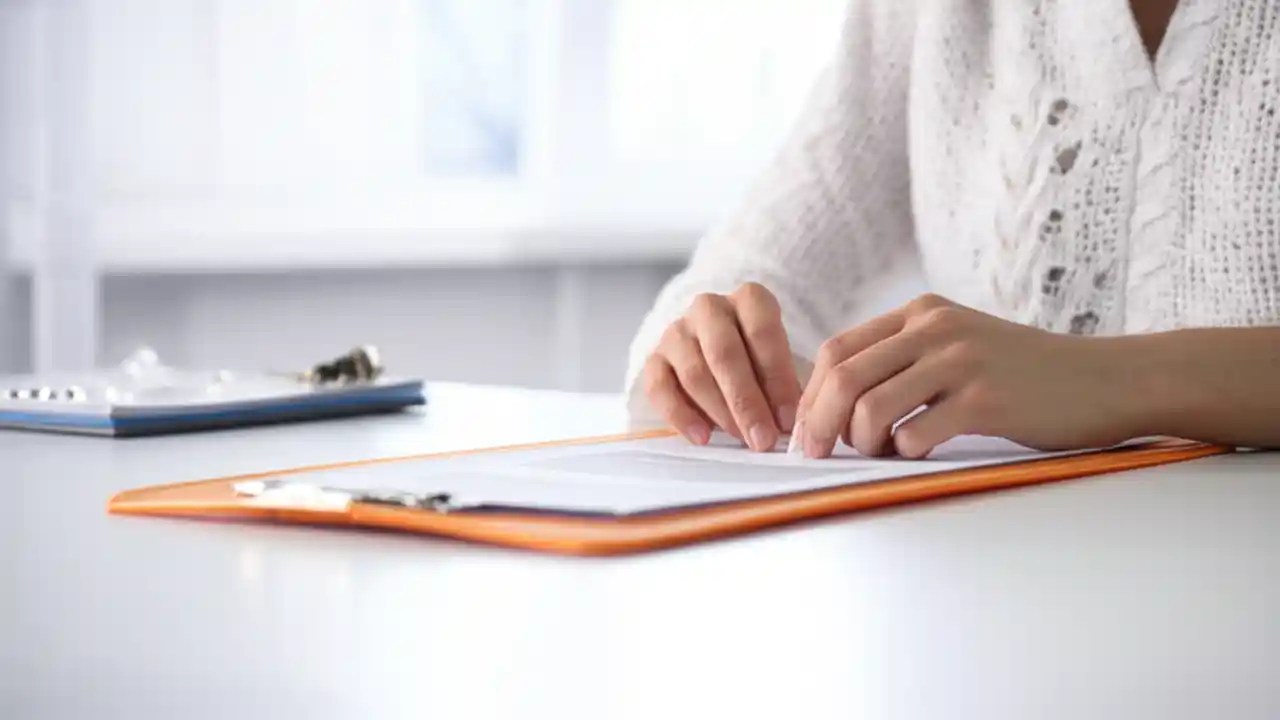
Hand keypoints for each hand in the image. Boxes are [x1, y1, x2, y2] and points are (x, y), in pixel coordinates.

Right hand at [641, 283, 801, 450]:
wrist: (714, 348)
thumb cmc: (758, 358)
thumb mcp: (778, 360)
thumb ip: (782, 385)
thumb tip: (788, 425)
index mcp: (748, 300)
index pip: (762, 331)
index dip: (777, 378)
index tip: (787, 419)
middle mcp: (709, 308)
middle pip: (724, 353)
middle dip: (746, 401)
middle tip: (763, 439)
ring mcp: (677, 332)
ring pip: (693, 372)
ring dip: (719, 411)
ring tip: (739, 438)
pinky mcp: (654, 358)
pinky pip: (659, 387)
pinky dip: (680, 415)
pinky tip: (702, 437)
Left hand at [796, 294, 1140, 458]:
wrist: (1107, 380)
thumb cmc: (1025, 375)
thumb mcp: (959, 346)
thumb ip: (905, 360)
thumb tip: (836, 403)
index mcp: (922, 313)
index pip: (838, 350)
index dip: (810, 394)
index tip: (805, 432)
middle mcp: (936, 328)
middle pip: (844, 377)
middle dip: (818, 423)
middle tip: (814, 456)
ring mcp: (961, 361)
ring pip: (871, 407)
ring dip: (862, 442)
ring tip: (880, 454)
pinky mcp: (986, 399)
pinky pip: (916, 434)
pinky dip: (904, 454)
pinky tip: (922, 454)